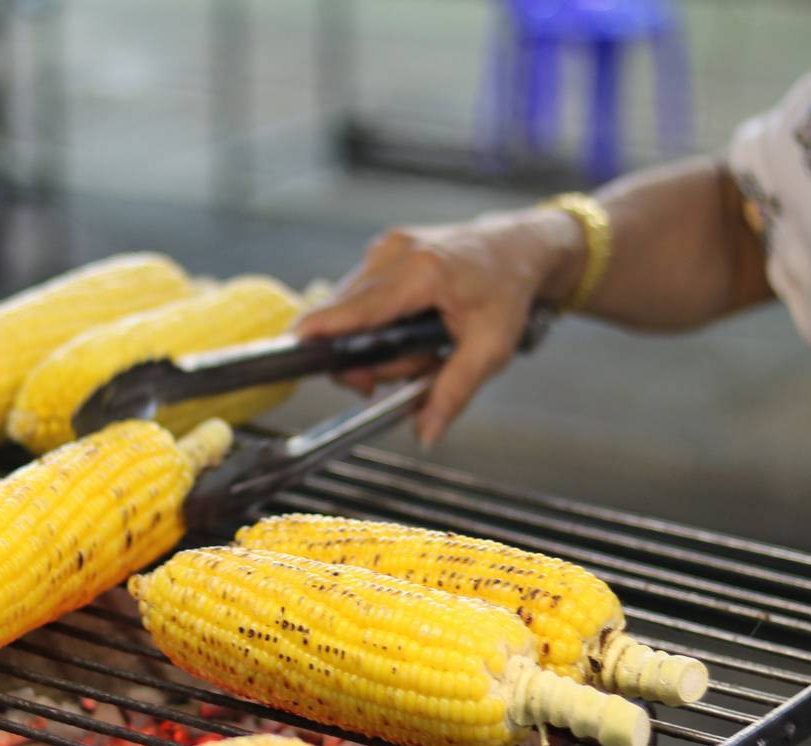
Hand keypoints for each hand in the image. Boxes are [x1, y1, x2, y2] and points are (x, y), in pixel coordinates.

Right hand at [297, 210, 579, 446]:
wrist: (520, 247)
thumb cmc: (508, 291)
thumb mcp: (491, 349)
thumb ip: (453, 392)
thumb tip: (425, 433)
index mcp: (424, 272)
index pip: (357, 308)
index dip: (321, 330)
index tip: (291, 347)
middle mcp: (395, 253)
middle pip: (347, 317)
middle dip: (368, 358)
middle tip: (411, 372)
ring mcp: (386, 247)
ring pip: (351, 309)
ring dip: (377, 341)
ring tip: (423, 345)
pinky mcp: (382, 250)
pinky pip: (361, 296)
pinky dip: (379, 320)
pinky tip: (412, 325)